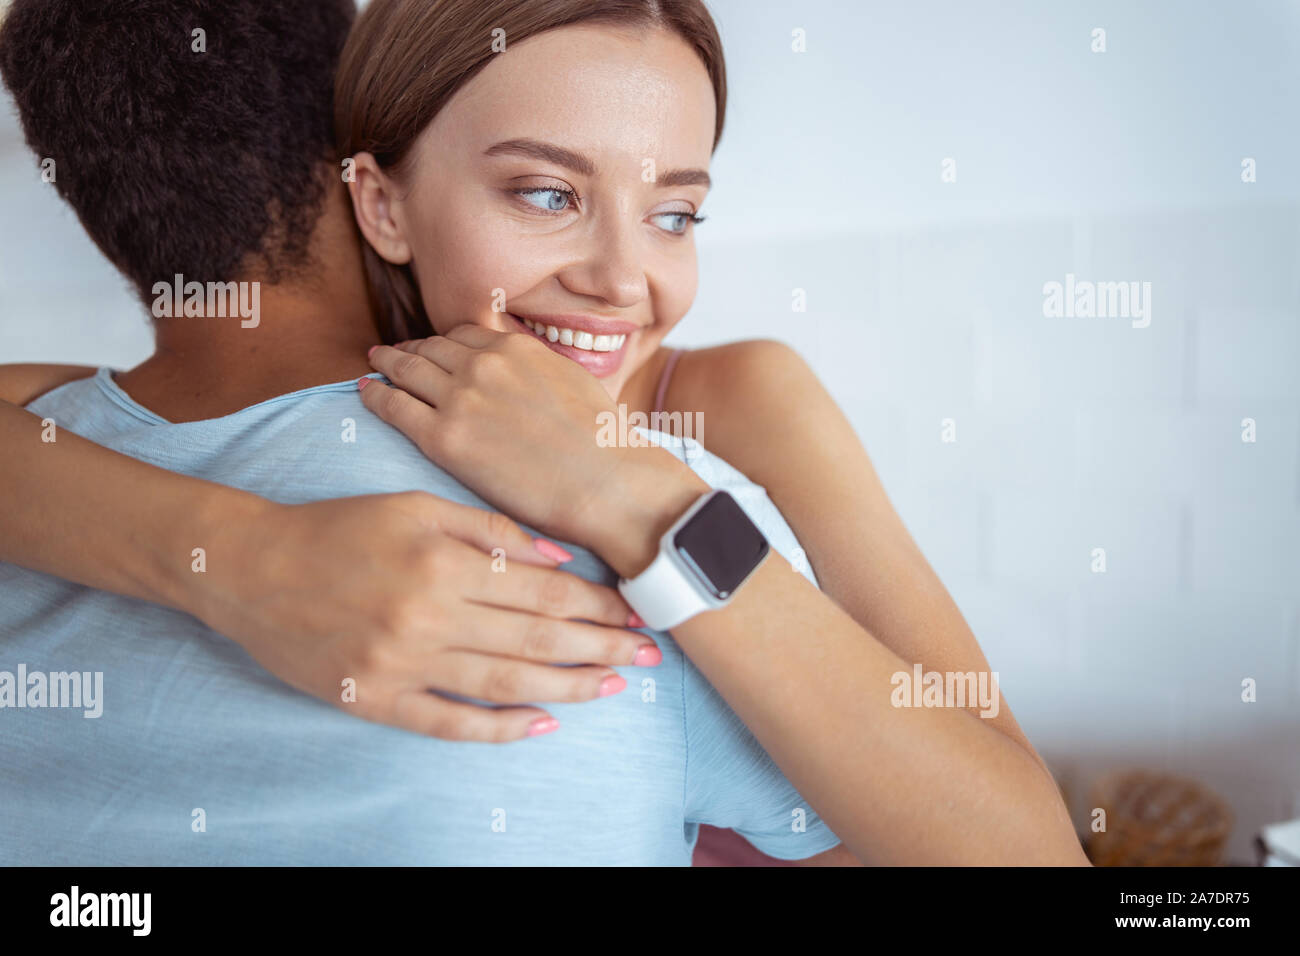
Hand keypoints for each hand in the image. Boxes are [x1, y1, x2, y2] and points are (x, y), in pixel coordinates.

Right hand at [193, 491, 658, 741]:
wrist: (250, 569)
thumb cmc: (339, 528)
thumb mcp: (415, 505)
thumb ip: (490, 529)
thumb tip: (558, 558)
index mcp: (444, 562)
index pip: (543, 592)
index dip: (596, 606)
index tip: (636, 613)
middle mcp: (429, 616)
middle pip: (536, 640)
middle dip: (601, 649)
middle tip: (649, 659)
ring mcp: (403, 664)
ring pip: (505, 684)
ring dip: (567, 688)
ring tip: (613, 688)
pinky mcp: (377, 699)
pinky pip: (448, 723)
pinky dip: (499, 729)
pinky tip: (542, 725)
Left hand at [363, 327, 712, 576]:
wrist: (608, 481)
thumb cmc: (602, 444)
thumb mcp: (573, 381)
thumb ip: (540, 369)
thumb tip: (528, 372)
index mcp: (517, 349)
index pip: (465, 335)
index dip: (443, 342)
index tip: (432, 348)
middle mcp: (484, 365)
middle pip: (431, 348)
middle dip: (410, 349)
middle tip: (392, 354)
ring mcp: (461, 398)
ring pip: (407, 369)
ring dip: (387, 364)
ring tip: (374, 365)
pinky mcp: (444, 437)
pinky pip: (394, 406)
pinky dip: (375, 394)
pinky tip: (365, 392)